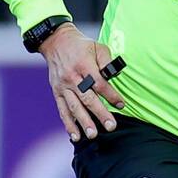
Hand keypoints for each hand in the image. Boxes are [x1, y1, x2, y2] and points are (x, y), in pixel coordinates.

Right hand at [39, 23, 124, 141]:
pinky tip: (75, 135)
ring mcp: (63, 86)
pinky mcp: (57, 92)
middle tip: (111, 126)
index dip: (111, 95)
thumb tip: (116, 76)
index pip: (99, 84)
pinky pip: (62, 110)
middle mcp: (72, 77)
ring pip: (74, 107)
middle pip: (87, 98)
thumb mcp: (97, 47)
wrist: (56, 42)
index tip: (121, 105)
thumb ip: (107, 61)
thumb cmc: (81, 46)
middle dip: (100, 114)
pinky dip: (68, 124)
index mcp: (84, 65)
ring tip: (93, 135)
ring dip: (84, 122)